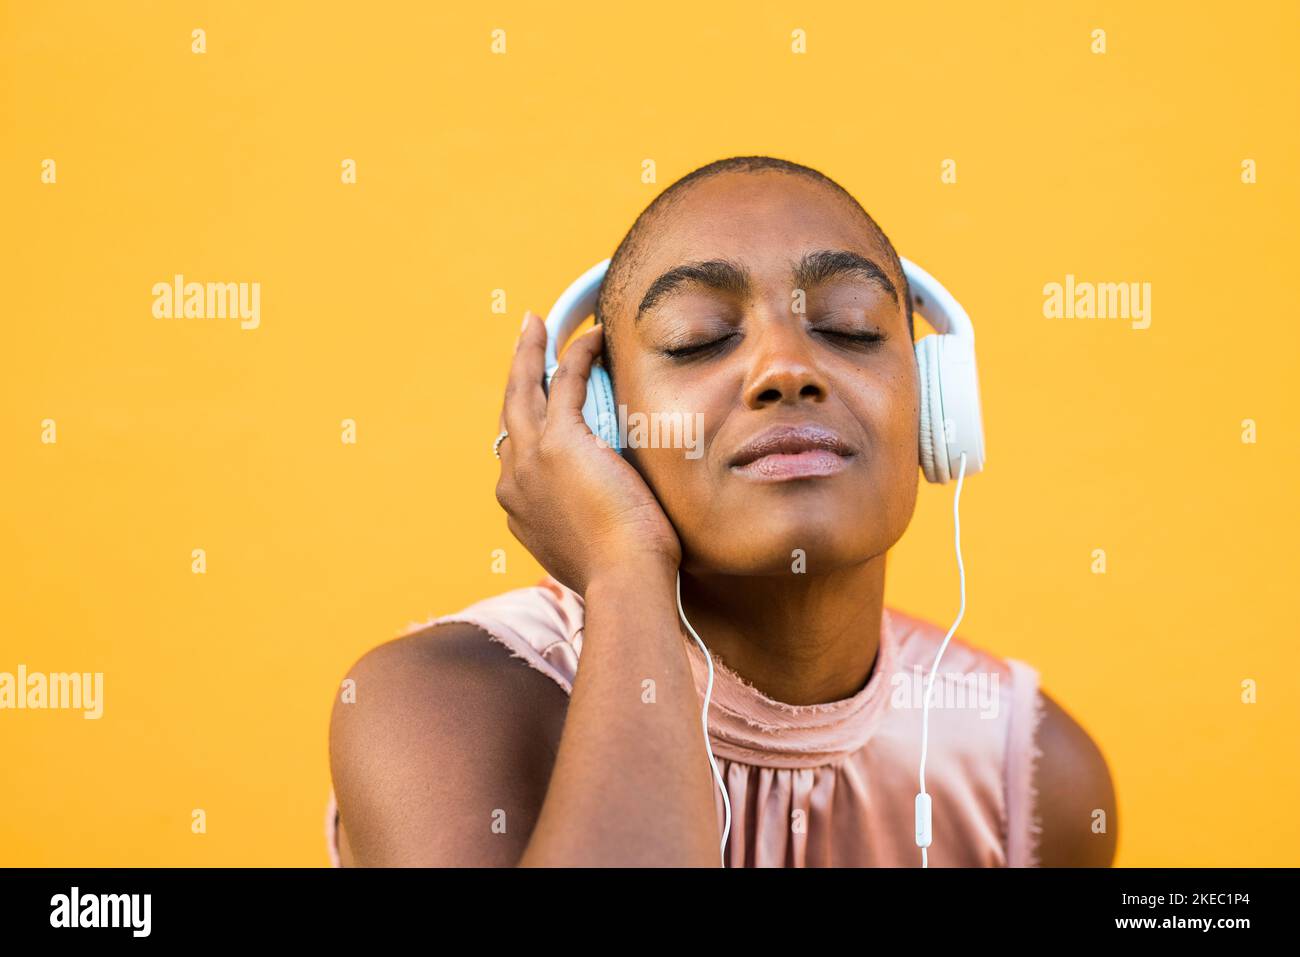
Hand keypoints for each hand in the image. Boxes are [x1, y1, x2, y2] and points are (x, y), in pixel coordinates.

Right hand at [494, 312, 681, 594]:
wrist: (624, 582)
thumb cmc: (624, 575)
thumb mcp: (592, 547)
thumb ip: (588, 522)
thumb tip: (611, 512)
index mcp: (519, 508)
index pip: (517, 452)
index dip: (527, 420)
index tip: (540, 403)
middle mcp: (512, 481)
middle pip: (510, 413)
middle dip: (516, 374)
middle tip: (524, 341)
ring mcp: (530, 460)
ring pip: (524, 390)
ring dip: (530, 353)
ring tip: (536, 325)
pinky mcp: (558, 442)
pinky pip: (563, 381)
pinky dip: (576, 355)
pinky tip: (593, 337)